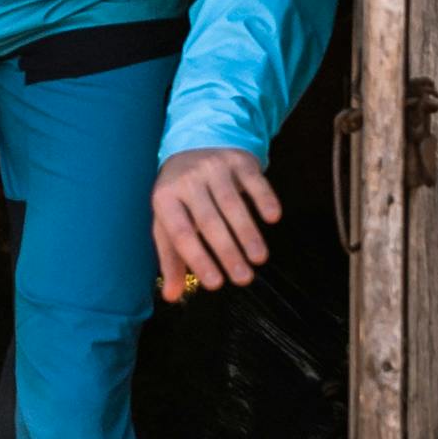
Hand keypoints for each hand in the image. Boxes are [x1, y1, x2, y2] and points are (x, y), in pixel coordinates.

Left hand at [153, 146, 278, 299]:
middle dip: (227, 252)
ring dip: (248, 233)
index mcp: (165, 198)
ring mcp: (213, 166)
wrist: (197, 141)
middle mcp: (187, 180)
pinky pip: (254, 181)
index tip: (215, 284)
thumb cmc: (181, 194)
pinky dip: (264, 198)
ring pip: (232, 203)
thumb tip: (172, 297)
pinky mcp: (238, 159)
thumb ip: (171, 259)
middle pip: (208, 221)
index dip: (198, 260)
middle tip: (243, 279)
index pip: (181, 233)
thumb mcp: (168, 221)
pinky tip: (272, 218)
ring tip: (259, 259)